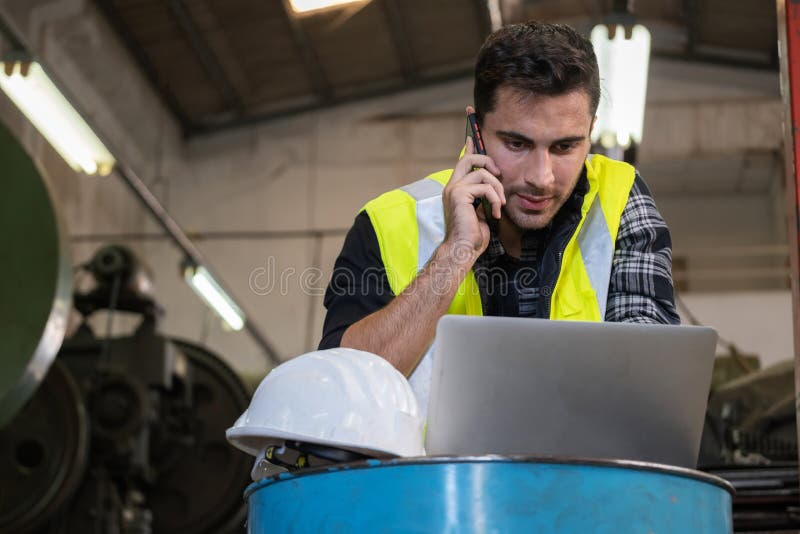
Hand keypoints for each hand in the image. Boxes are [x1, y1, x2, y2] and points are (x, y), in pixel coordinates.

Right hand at [441, 123, 504, 263]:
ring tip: (499, 205)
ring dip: (497, 188)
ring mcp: (454, 189)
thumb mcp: (482, 210)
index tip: (473, 133)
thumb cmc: (473, 235)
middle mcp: (452, 185)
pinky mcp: (459, 194)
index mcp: (457, 187)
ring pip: (483, 173)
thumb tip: (494, 185)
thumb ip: (484, 195)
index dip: (469, 145)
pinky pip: (484, 187)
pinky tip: (494, 213)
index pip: (463, 160)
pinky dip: (494, 199)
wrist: (464, 249)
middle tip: (499, 177)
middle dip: (489, 162)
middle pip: (470, 158)